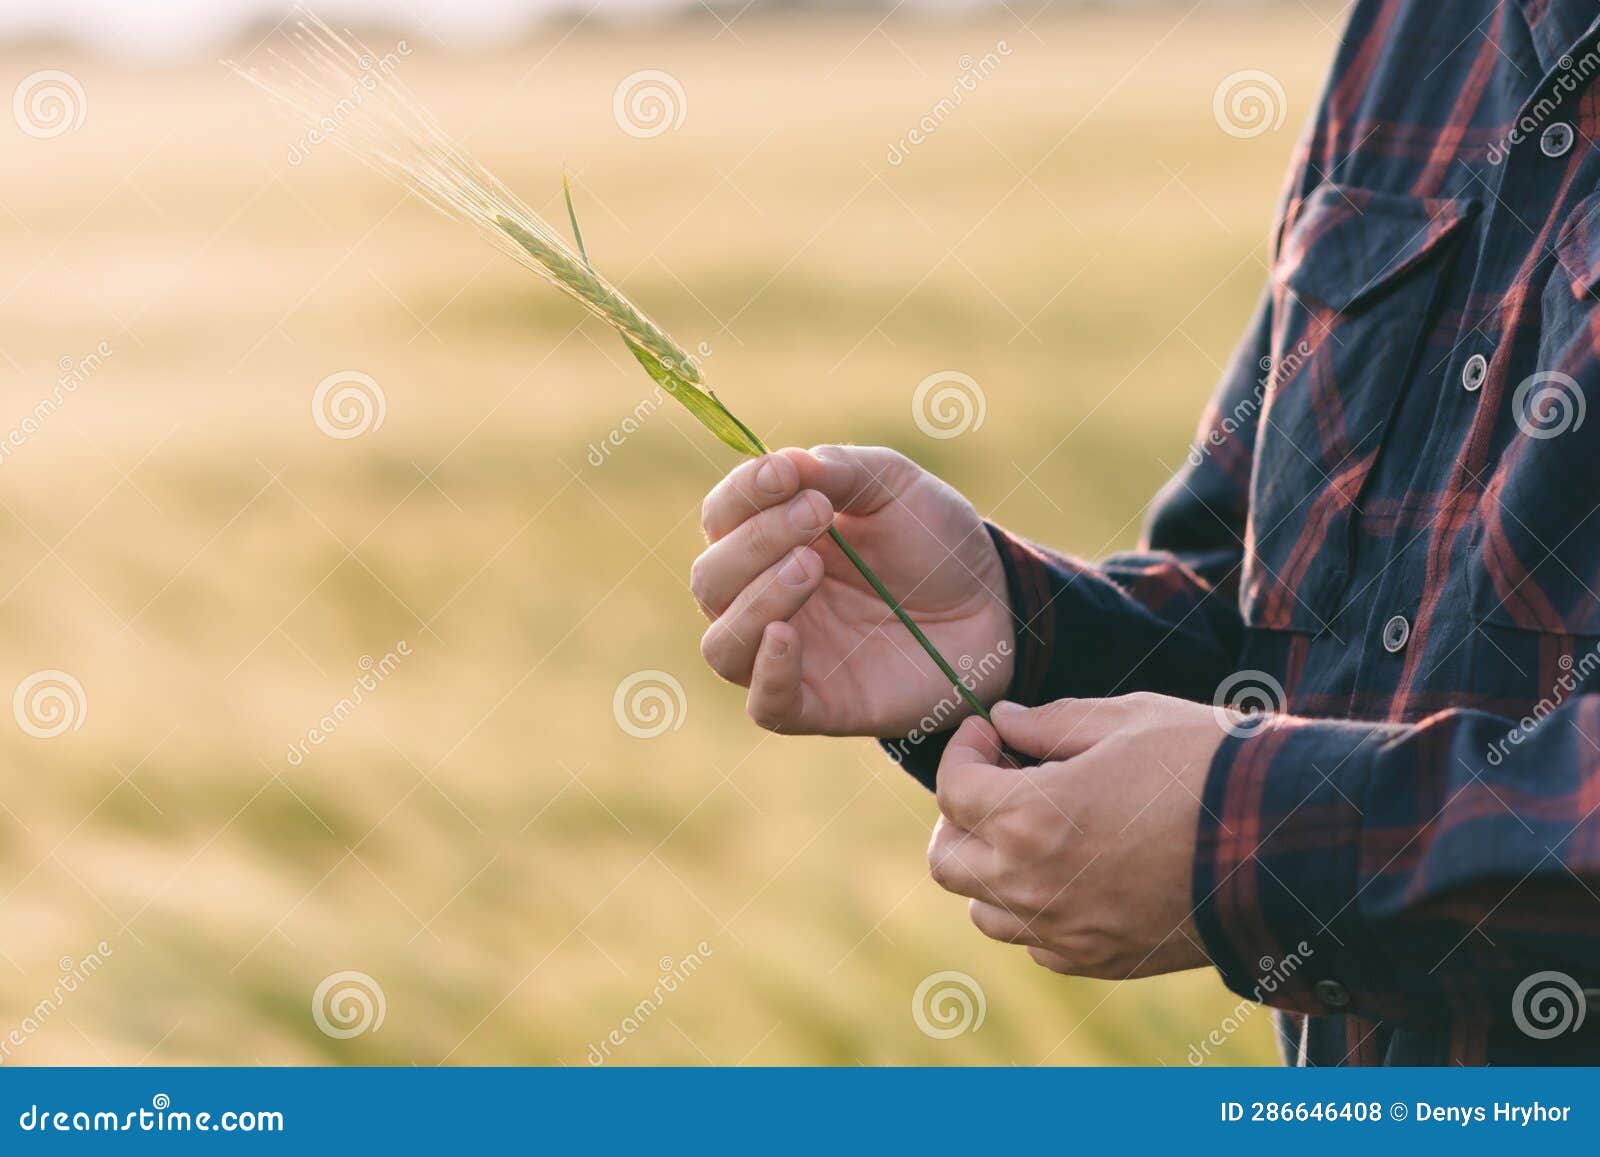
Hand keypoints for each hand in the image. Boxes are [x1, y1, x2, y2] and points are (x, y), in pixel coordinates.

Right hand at [690, 445, 1012, 736]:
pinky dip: (767, 671)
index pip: (721, 518)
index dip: (741, 495)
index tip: (785, 475)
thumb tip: (780, 464)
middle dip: (755, 542)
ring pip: (723, 644)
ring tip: (810, 566)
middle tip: (817, 514)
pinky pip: (765, 704)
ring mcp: (789, 655)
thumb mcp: (894, 486)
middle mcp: (765, 599)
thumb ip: (839, 470)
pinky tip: (787, 634)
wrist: (993, 605)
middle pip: (711, 581)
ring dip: (755, 601)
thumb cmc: (935, 541)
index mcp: (773, 540)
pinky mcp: (818, 705)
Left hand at [927, 693, 1224, 978]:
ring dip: (992, 867)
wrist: (1288, 844)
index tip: (990, 731)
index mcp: (1030, 816)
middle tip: (1000, 780)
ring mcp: (1066, 932)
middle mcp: (1033, 884)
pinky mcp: (1101, 961)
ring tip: (1034, 828)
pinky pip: (1036, 943)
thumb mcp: (1128, 720)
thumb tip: (1005, 719)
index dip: (964, 749)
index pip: (952, 788)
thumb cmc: (1208, 766)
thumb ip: (1051, 722)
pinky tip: (1073, 870)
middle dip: (961, 813)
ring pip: (984, 910)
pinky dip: (1035, 909)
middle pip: (947, 860)